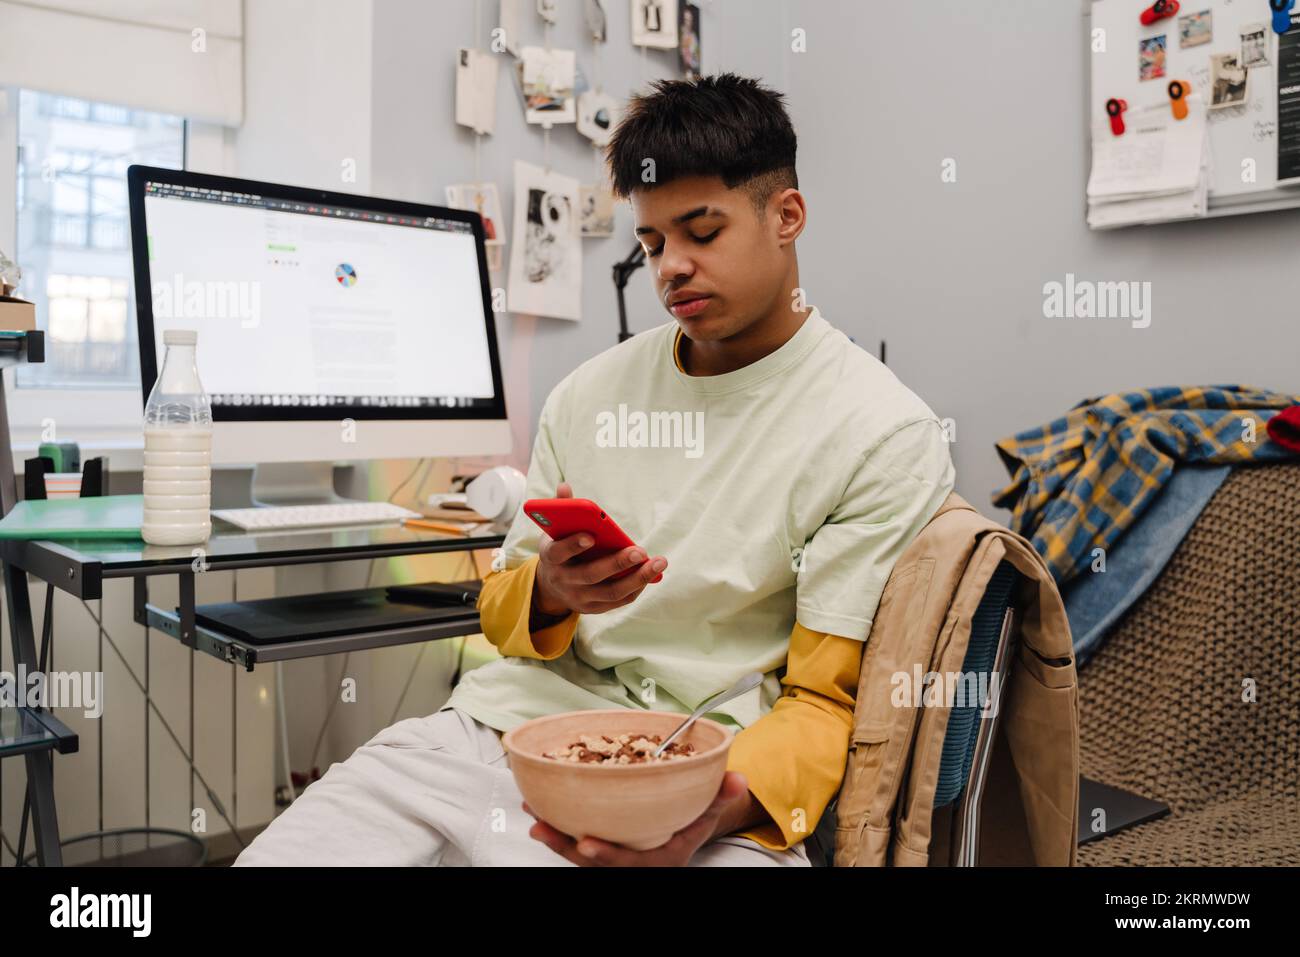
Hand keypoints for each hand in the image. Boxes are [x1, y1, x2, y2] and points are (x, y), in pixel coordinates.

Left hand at [523, 771, 754, 865]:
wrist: (680, 835)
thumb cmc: (692, 821)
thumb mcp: (709, 814)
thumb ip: (721, 798)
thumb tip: (739, 778)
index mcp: (657, 859)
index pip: (629, 862)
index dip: (606, 855)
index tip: (585, 843)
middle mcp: (630, 864)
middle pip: (592, 862)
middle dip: (564, 846)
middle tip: (541, 827)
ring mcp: (611, 858)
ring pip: (576, 854)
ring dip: (553, 835)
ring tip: (532, 814)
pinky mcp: (596, 847)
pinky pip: (572, 841)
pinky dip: (555, 827)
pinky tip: (537, 807)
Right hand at [532, 481, 667, 616]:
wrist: (550, 586)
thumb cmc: (559, 549)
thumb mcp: (554, 530)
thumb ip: (561, 508)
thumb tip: (565, 486)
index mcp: (551, 558)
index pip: (559, 553)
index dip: (573, 545)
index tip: (591, 536)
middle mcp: (564, 581)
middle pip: (592, 575)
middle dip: (617, 563)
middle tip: (641, 551)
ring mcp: (579, 598)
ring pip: (611, 592)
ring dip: (637, 578)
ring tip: (659, 563)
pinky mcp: (593, 608)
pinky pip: (619, 601)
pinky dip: (636, 587)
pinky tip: (651, 573)